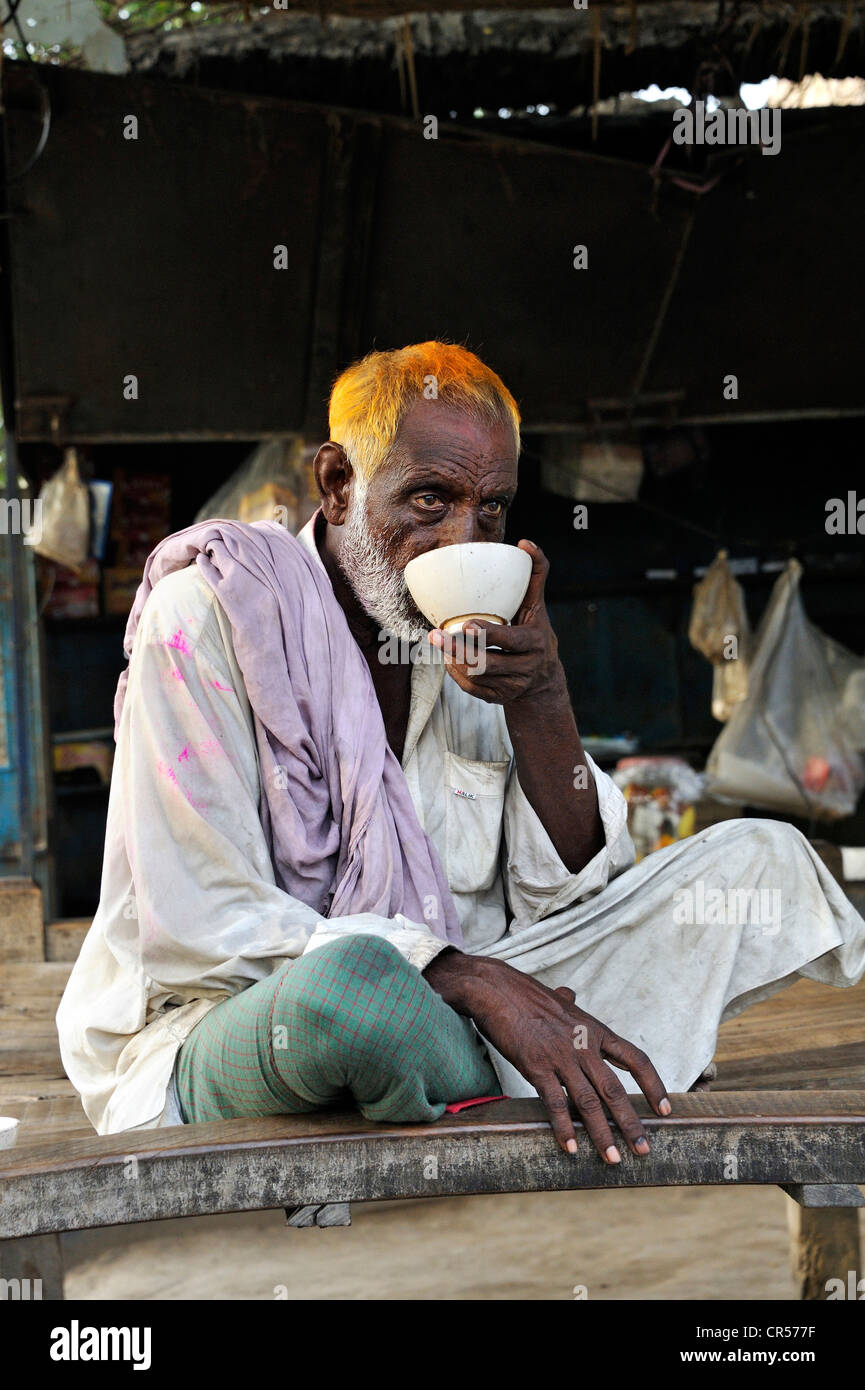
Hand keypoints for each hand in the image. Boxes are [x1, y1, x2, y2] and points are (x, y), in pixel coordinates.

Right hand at [425, 951, 670, 1161]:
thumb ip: (568, 1001)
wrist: (495, 989)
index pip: (635, 1059)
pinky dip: (564, 1128)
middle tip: (644, 1150)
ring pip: (588, 1102)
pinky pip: (554, 1103)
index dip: (653, 1085)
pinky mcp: (536, 1067)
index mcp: (595, 1029)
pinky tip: (571, 1148)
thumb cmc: (524, 994)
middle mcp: (584, 1045)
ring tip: (613, 1160)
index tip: (665, 1109)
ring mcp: (561, 1057)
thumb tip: (570, 993)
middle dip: (631, 1123)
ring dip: (602, 1134)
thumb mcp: (556, 999)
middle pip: (615, 1090)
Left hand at [428, 540, 559, 705]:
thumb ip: (535, 574)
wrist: (543, 679)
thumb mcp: (537, 605)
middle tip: (436, 636)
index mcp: (534, 642)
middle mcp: (526, 667)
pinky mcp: (499, 698)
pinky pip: (472, 689)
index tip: (465, 624)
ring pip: (476, 677)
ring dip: (454, 660)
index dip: (487, 635)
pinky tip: (448, 658)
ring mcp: (512, 686)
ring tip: (438, 642)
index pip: (509, 641)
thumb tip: (525, 543)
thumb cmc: (534, 630)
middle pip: (488, 664)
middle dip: (460, 650)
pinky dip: (457, 674)